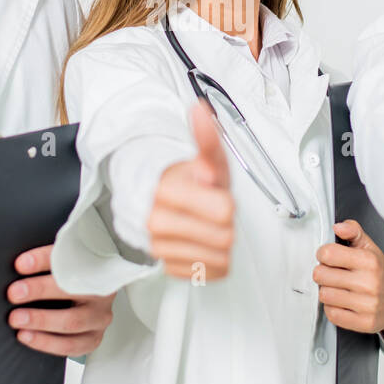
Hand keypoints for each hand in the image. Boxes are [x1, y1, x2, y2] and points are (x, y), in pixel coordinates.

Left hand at [6, 244, 113, 356]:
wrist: (89, 296)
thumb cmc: (73, 278)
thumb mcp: (64, 264)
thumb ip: (46, 262)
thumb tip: (19, 265)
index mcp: (96, 267)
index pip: (70, 259)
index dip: (43, 260)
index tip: (21, 264)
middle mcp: (101, 292)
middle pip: (72, 290)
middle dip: (40, 291)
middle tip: (14, 293)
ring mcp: (99, 318)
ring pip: (72, 322)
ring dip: (40, 321)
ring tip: (16, 319)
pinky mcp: (93, 338)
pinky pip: (70, 346)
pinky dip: (46, 343)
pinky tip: (27, 336)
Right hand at [147, 102, 235, 280]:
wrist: (157, 199)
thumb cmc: (188, 180)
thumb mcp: (205, 159)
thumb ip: (207, 140)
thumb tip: (200, 111)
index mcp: (166, 191)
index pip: (225, 211)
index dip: (226, 201)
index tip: (213, 192)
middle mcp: (156, 222)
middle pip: (225, 238)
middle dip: (225, 223)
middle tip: (212, 211)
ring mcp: (160, 249)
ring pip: (220, 257)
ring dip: (220, 242)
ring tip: (206, 225)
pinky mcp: (169, 269)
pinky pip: (212, 272)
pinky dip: (213, 260)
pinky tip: (203, 242)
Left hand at [314, 219, 383, 355]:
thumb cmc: (378, 272)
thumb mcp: (369, 247)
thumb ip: (353, 231)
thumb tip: (337, 227)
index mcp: (369, 260)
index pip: (327, 254)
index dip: (323, 254)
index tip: (329, 257)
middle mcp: (369, 283)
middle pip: (320, 275)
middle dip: (322, 273)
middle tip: (331, 274)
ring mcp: (367, 305)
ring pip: (324, 295)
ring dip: (326, 291)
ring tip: (337, 288)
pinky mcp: (363, 322)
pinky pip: (332, 314)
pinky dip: (332, 308)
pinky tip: (341, 302)